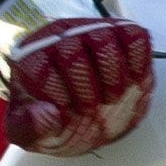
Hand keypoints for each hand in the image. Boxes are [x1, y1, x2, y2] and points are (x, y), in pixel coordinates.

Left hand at [4, 12, 153, 154]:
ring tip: (112, 98)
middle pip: (72, 50)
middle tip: (90, 109)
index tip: (66, 110)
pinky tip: (134, 80)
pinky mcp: (123, 36)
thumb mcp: (30, 132)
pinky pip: (134, 37)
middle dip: (84, 85)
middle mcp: (62, 38)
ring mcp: (94, 33)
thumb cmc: (55, 118)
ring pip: (104, 38)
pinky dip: (138, 60)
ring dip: (112, 74)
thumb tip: (47, 114)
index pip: (38, 64)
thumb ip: (28, 128)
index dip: (55, 91)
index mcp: (32, 58)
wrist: (85, 114)